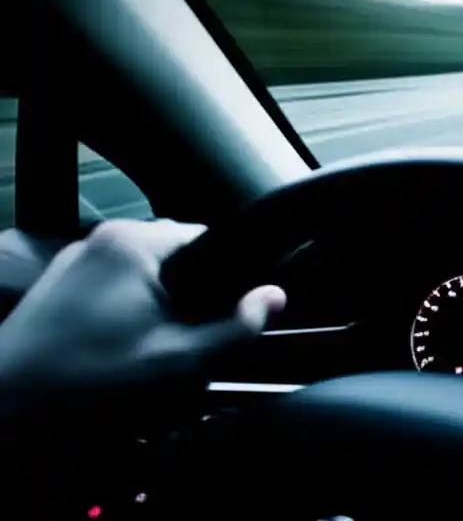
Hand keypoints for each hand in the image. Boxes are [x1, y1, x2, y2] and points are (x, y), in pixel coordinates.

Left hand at [0, 220, 285, 417]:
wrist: (11, 389)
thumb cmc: (90, 373)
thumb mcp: (174, 358)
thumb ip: (233, 328)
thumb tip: (275, 297)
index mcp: (139, 244)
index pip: (208, 237)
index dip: (226, 272)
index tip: (224, 308)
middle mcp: (110, 234)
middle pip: (178, 248)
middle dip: (192, 284)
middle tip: (186, 329)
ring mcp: (83, 249)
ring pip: (147, 260)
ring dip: (160, 289)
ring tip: (152, 333)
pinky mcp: (65, 269)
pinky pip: (118, 269)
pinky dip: (130, 293)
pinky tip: (122, 332)